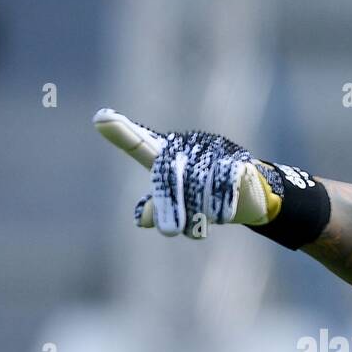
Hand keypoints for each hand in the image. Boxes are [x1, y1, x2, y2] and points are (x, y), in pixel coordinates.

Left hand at [92, 108, 290, 237]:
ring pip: (197, 184)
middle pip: (168, 174)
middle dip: (170, 206)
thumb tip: (141, 218)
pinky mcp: (237, 159)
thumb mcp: (178, 210)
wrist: (251, 197)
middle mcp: (187, 146)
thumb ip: (158, 211)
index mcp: (167, 157)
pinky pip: (224, 185)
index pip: (141, 145)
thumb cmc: (203, 200)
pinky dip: (221, 206)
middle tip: (171, 232)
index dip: (122, 134)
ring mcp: (213, 149)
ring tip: (199, 228)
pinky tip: (222, 215)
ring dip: (198, 212)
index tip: (99, 119)